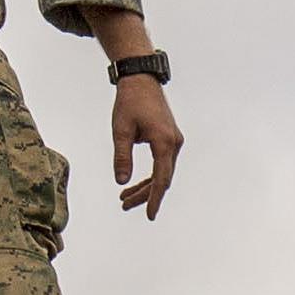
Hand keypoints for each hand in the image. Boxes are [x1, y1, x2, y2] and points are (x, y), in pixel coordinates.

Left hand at [111, 74, 182, 216]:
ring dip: (145, 186)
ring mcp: (173, 140)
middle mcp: (173, 143)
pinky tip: (134, 182)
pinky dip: (149, 174)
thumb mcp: (121, 131)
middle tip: (124, 205)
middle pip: (162, 178)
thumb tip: (122, 181)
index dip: (153, 198)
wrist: (141, 79)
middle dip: (144, 194)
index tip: (149, 214)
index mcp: (164, 142)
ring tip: (125, 197)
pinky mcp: (168, 138)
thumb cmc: (130, 101)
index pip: (160, 179)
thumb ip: (122, 157)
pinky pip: (161, 163)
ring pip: (162, 172)